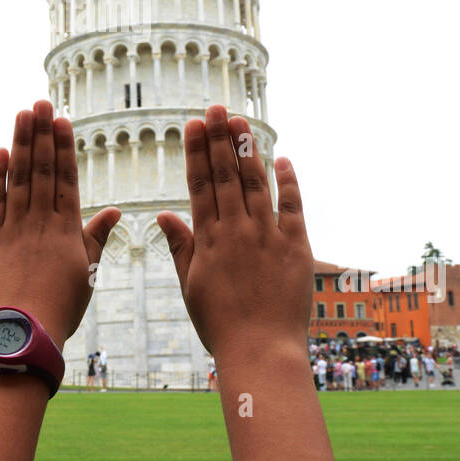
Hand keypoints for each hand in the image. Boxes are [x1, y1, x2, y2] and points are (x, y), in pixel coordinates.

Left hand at [0, 100, 119, 348]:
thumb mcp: (86, 271)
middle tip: (41, 103)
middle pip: (41, 169)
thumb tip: (112, 210)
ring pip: (18, 177)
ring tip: (23, 114)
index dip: (63, 147)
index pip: (65, 177)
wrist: (23, 331)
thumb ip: (96, 237)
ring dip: (20, 143)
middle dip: (41, 134)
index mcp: (66, 228)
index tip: (62, 121)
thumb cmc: (60, 306)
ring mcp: (13, 227)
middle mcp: (40, 221)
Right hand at [157, 106, 312, 359]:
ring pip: (255, 183)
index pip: (200, 185)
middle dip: (220, 139)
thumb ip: (180, 246)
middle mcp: (237, 231)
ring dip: (248, 150)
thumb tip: (163, 213)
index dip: (197, 151)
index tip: (193, 125)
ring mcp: (267, 237)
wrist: (262, 351)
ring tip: (240, 122)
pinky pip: (292, 207)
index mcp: (209, 240)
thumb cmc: (221, 324)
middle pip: (226, 175)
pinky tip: (282, 159)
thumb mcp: (190, 285)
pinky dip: (288, 181)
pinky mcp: (296, 247)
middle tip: (216, 108)